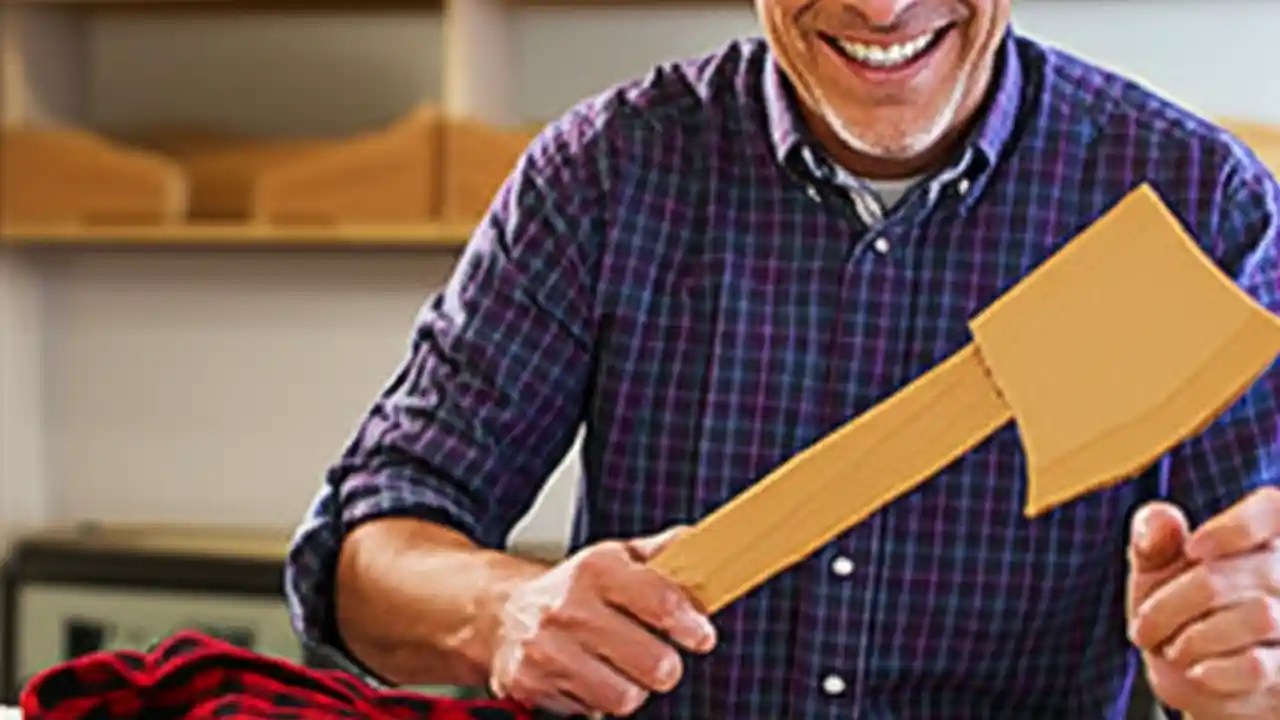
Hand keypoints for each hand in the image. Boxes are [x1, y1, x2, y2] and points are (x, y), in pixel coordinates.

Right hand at [487, 526, 716, 717]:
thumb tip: (700, 545)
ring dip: (632, 688)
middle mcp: (569, 608)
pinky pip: (592, 710)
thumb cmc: (573, 588)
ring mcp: (548, 649)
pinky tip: (589, 676)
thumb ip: (661, 552)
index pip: (661, 602)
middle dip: (666, 665)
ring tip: (621, 669)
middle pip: (653, 662)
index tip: (701, 636)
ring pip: (626, 696)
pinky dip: (598, 700)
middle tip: (660, 659)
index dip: (691, 625)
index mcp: (595, 569)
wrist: (502, 612)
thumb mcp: (616, 557)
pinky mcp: (531, 684)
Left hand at [1126, 489, 1279, 717]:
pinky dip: (1215, 669)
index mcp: (1261, 540)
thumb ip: (1153, 537)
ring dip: (1193, 637)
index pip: (1272, 510)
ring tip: (1171, 649)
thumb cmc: (1178, 608)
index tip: (1193, 548)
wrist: (1191, 675)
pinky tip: (1196, 671)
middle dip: (1170, 604)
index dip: (1236, 525)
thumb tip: (1158, 524)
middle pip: (1229, 574)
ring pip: (1258, 616)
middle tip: (1143, 627)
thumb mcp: (1157, 568)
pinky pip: (1259, 666)